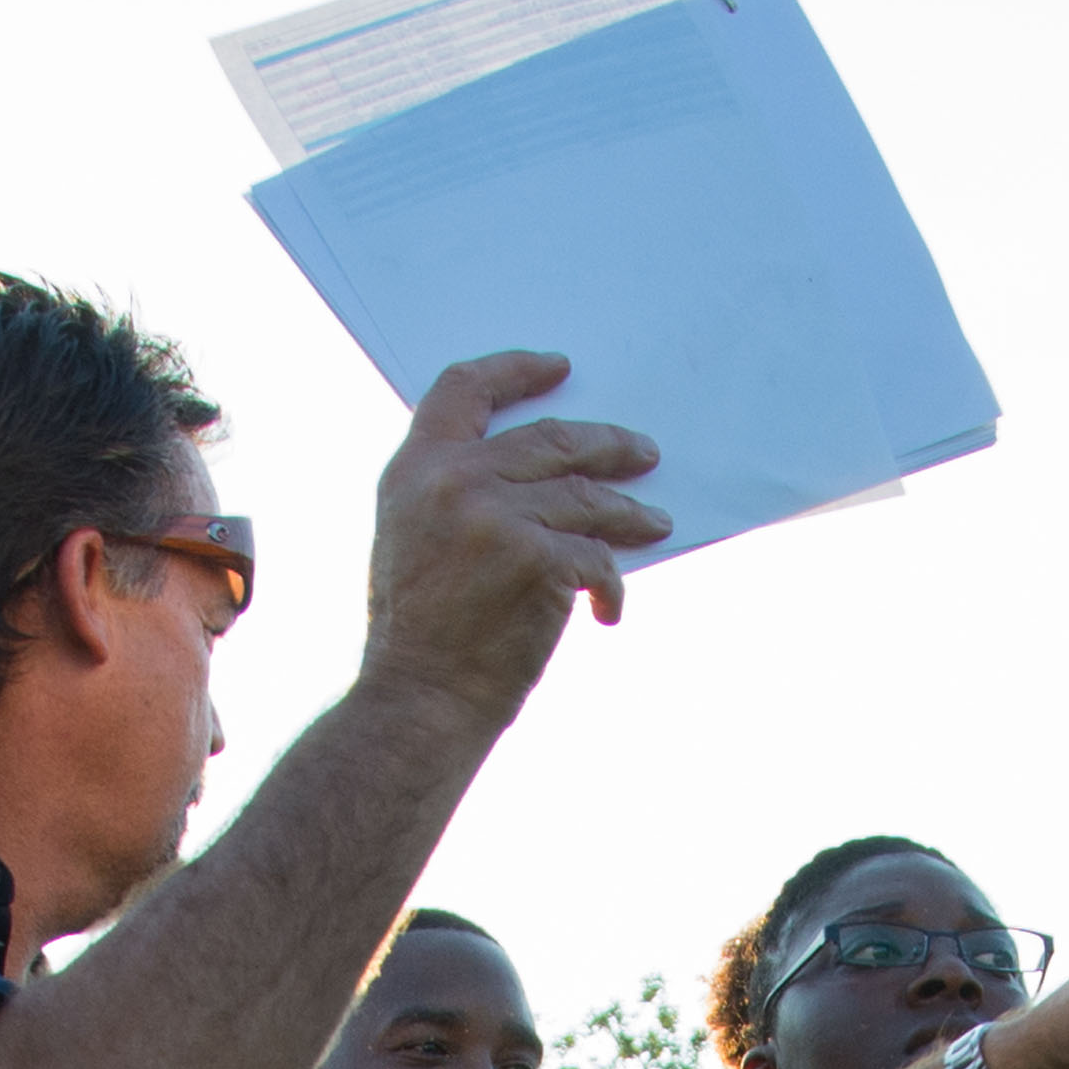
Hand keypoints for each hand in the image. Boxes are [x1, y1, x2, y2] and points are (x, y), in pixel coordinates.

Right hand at [360, 349, 671, 716]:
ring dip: (629, 512)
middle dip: (607, 443)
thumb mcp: (412, 538)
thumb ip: (454, 492)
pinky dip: (610, 585)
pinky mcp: (536, 558)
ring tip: (656, 523)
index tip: (559, 368)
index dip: (516, 370)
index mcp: (415, 468)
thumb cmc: (419, 635)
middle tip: (644, 453)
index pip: (465, 388)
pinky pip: (596, 558)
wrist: (418, 700)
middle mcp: (453, 479)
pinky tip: (609, 609)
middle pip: (549, 438)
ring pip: (585, 495)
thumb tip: (535, 476)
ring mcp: (496, 515)